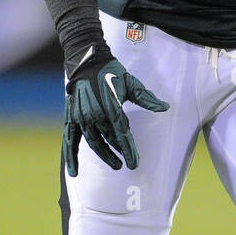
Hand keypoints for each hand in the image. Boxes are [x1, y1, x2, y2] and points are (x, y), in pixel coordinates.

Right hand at [63, 45, 168, 176]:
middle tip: (128, 164)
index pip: (122, 133)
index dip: (129, 149)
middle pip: (109, 140)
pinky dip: (71, 157)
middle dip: (119, 153)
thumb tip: (165, 107)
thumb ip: (147, 98)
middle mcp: (95, 114)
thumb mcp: (131, 83)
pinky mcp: (71, 118)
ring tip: (115, 165)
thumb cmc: (112, 72)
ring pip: (93, 143)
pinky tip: (74, 172)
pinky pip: (70, 140)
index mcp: (110, 106)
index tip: (135, 163)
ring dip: (104, 156)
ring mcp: (81, 117)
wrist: (87, 62)